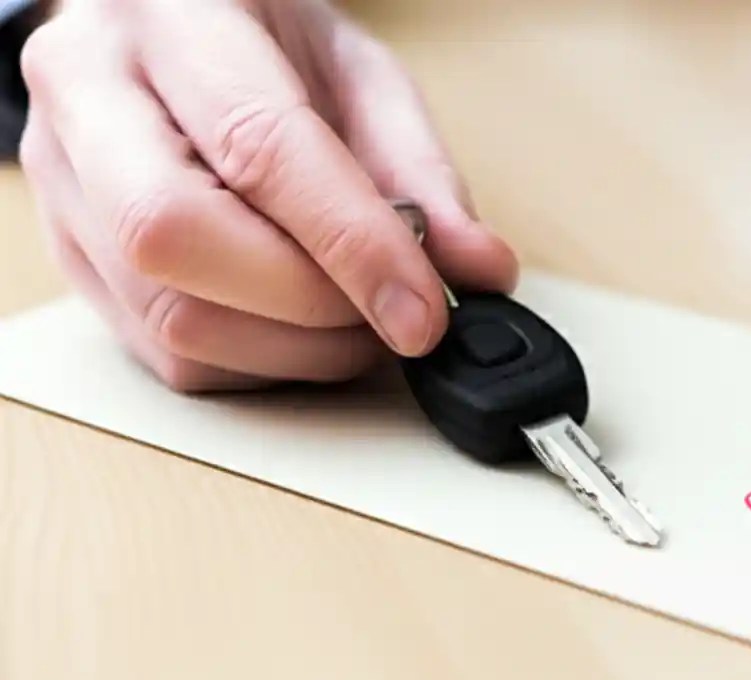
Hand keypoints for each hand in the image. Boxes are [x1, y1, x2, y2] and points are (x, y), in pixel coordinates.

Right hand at [17, 0, 517, 390]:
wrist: (172, 28)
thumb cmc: (264, 39)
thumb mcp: (359, 71)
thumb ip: (420, 169)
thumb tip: (477, 269)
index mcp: (171, 20)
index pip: (256, 145)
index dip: (350, 243)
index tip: (422, 309)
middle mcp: (89, 97)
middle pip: (175, 237)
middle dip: (311, 303)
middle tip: (393, 314)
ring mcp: (63, 185)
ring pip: (169, 315)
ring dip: (295, 349)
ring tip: (363, 323)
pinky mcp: (74, 259)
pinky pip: (164, 355)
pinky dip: (259, 365)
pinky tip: (306, 333)